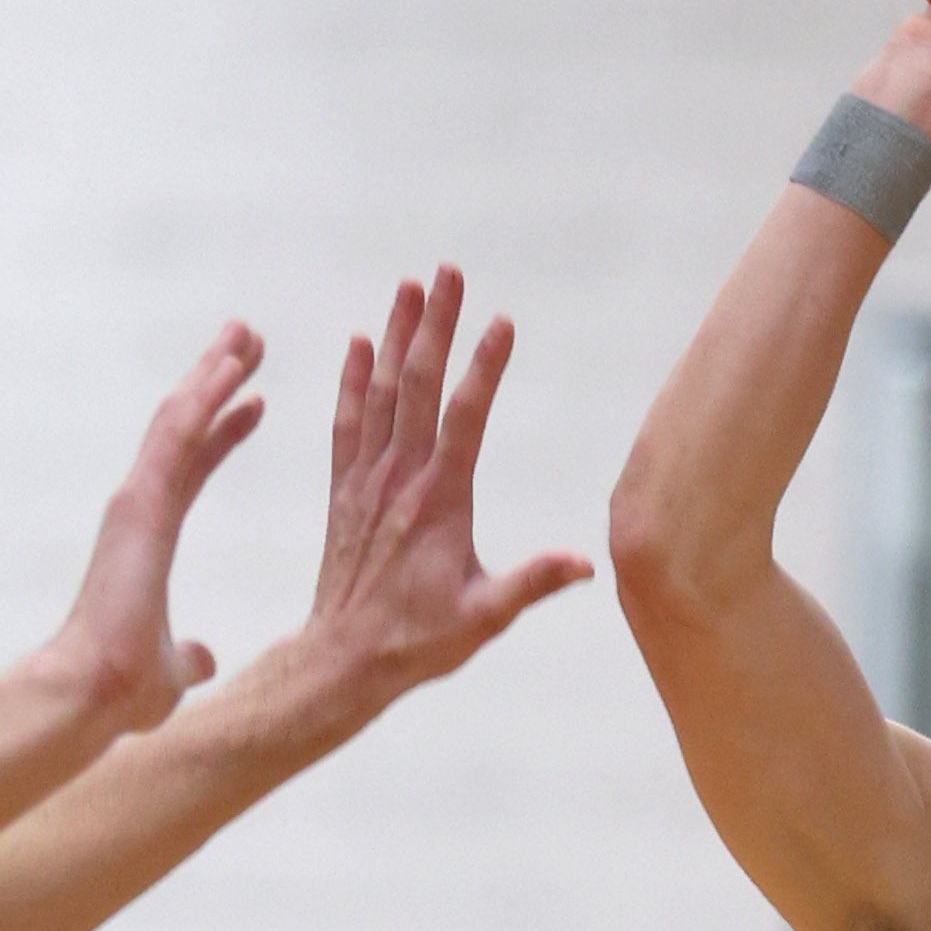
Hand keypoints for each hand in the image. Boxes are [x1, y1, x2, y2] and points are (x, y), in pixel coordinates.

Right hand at [39, 322, 265, 734]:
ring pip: (178, 419)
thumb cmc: (123, 693)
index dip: (223, 433)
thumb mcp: (173, 670)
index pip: (193, 468)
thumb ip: (188, 656)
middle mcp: (139, 508)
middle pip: (184, 427)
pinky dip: (204, 399)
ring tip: (246, 334)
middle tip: (248, 339)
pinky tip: (234, 368)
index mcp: (149, 536)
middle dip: (216, 381)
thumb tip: (204, 658)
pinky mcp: (138, 504)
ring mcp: (136, 501)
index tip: (255, 404)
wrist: (91, 696)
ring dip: (213, 373)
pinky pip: (177, 438)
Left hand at [303, 267, 593, 707]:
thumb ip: (533, 584)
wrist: (344, 659)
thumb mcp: (485, 619)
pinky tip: (361, 342)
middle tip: (449, 272)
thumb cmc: (420, 642)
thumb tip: (585, 564)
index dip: (483, 367)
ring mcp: (368, 480)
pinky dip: (354, 379)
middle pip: (418, 385)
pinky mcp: (346, 490)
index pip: (464, 419)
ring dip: (397, 335)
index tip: (501, 321)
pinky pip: (349, 422)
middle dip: (436, 325)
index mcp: (439, 502)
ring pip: (382, 392)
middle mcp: (399, 480)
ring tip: (411, 287)